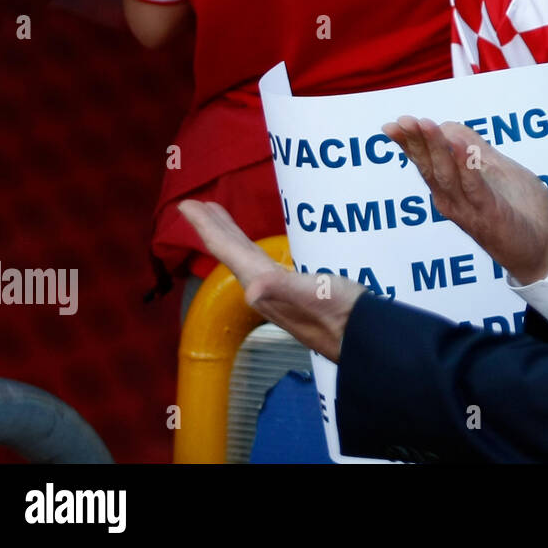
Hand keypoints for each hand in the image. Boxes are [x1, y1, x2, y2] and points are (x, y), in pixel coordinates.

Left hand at [177, 200, 364, 361]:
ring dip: (229, 236)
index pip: (227, 249)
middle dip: (213, 227)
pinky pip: (259, 263)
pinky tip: (254, 252)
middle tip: (194, 206)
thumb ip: (283, 289)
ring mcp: (276, 293)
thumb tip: (255, 286)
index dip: (205, 226)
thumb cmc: (341, 313)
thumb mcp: (315, 293)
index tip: (185, 205)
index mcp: (262, 283)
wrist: (362, 342)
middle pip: (231, 252)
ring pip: (243, 258)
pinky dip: (248, 249)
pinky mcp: (291, 294)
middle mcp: (263, 289)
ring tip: (219, 219)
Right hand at [382, 116, 547, 283]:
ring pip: (445, 175)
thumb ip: (476, 150)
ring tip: (425, 124)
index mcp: (452, 189)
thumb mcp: (498, 168)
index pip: (425, 161)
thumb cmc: (522, 208)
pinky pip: (474, 187)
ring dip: (435, 148)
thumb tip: (450, 127)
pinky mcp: (489, 214)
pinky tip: (458, 146)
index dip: (410, 142)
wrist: (545, 245)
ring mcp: (468, 209)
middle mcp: (453, 200)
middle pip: (428, 167)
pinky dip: (465, 165)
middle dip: (414, 143)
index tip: (397, 122)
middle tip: (402, 121)